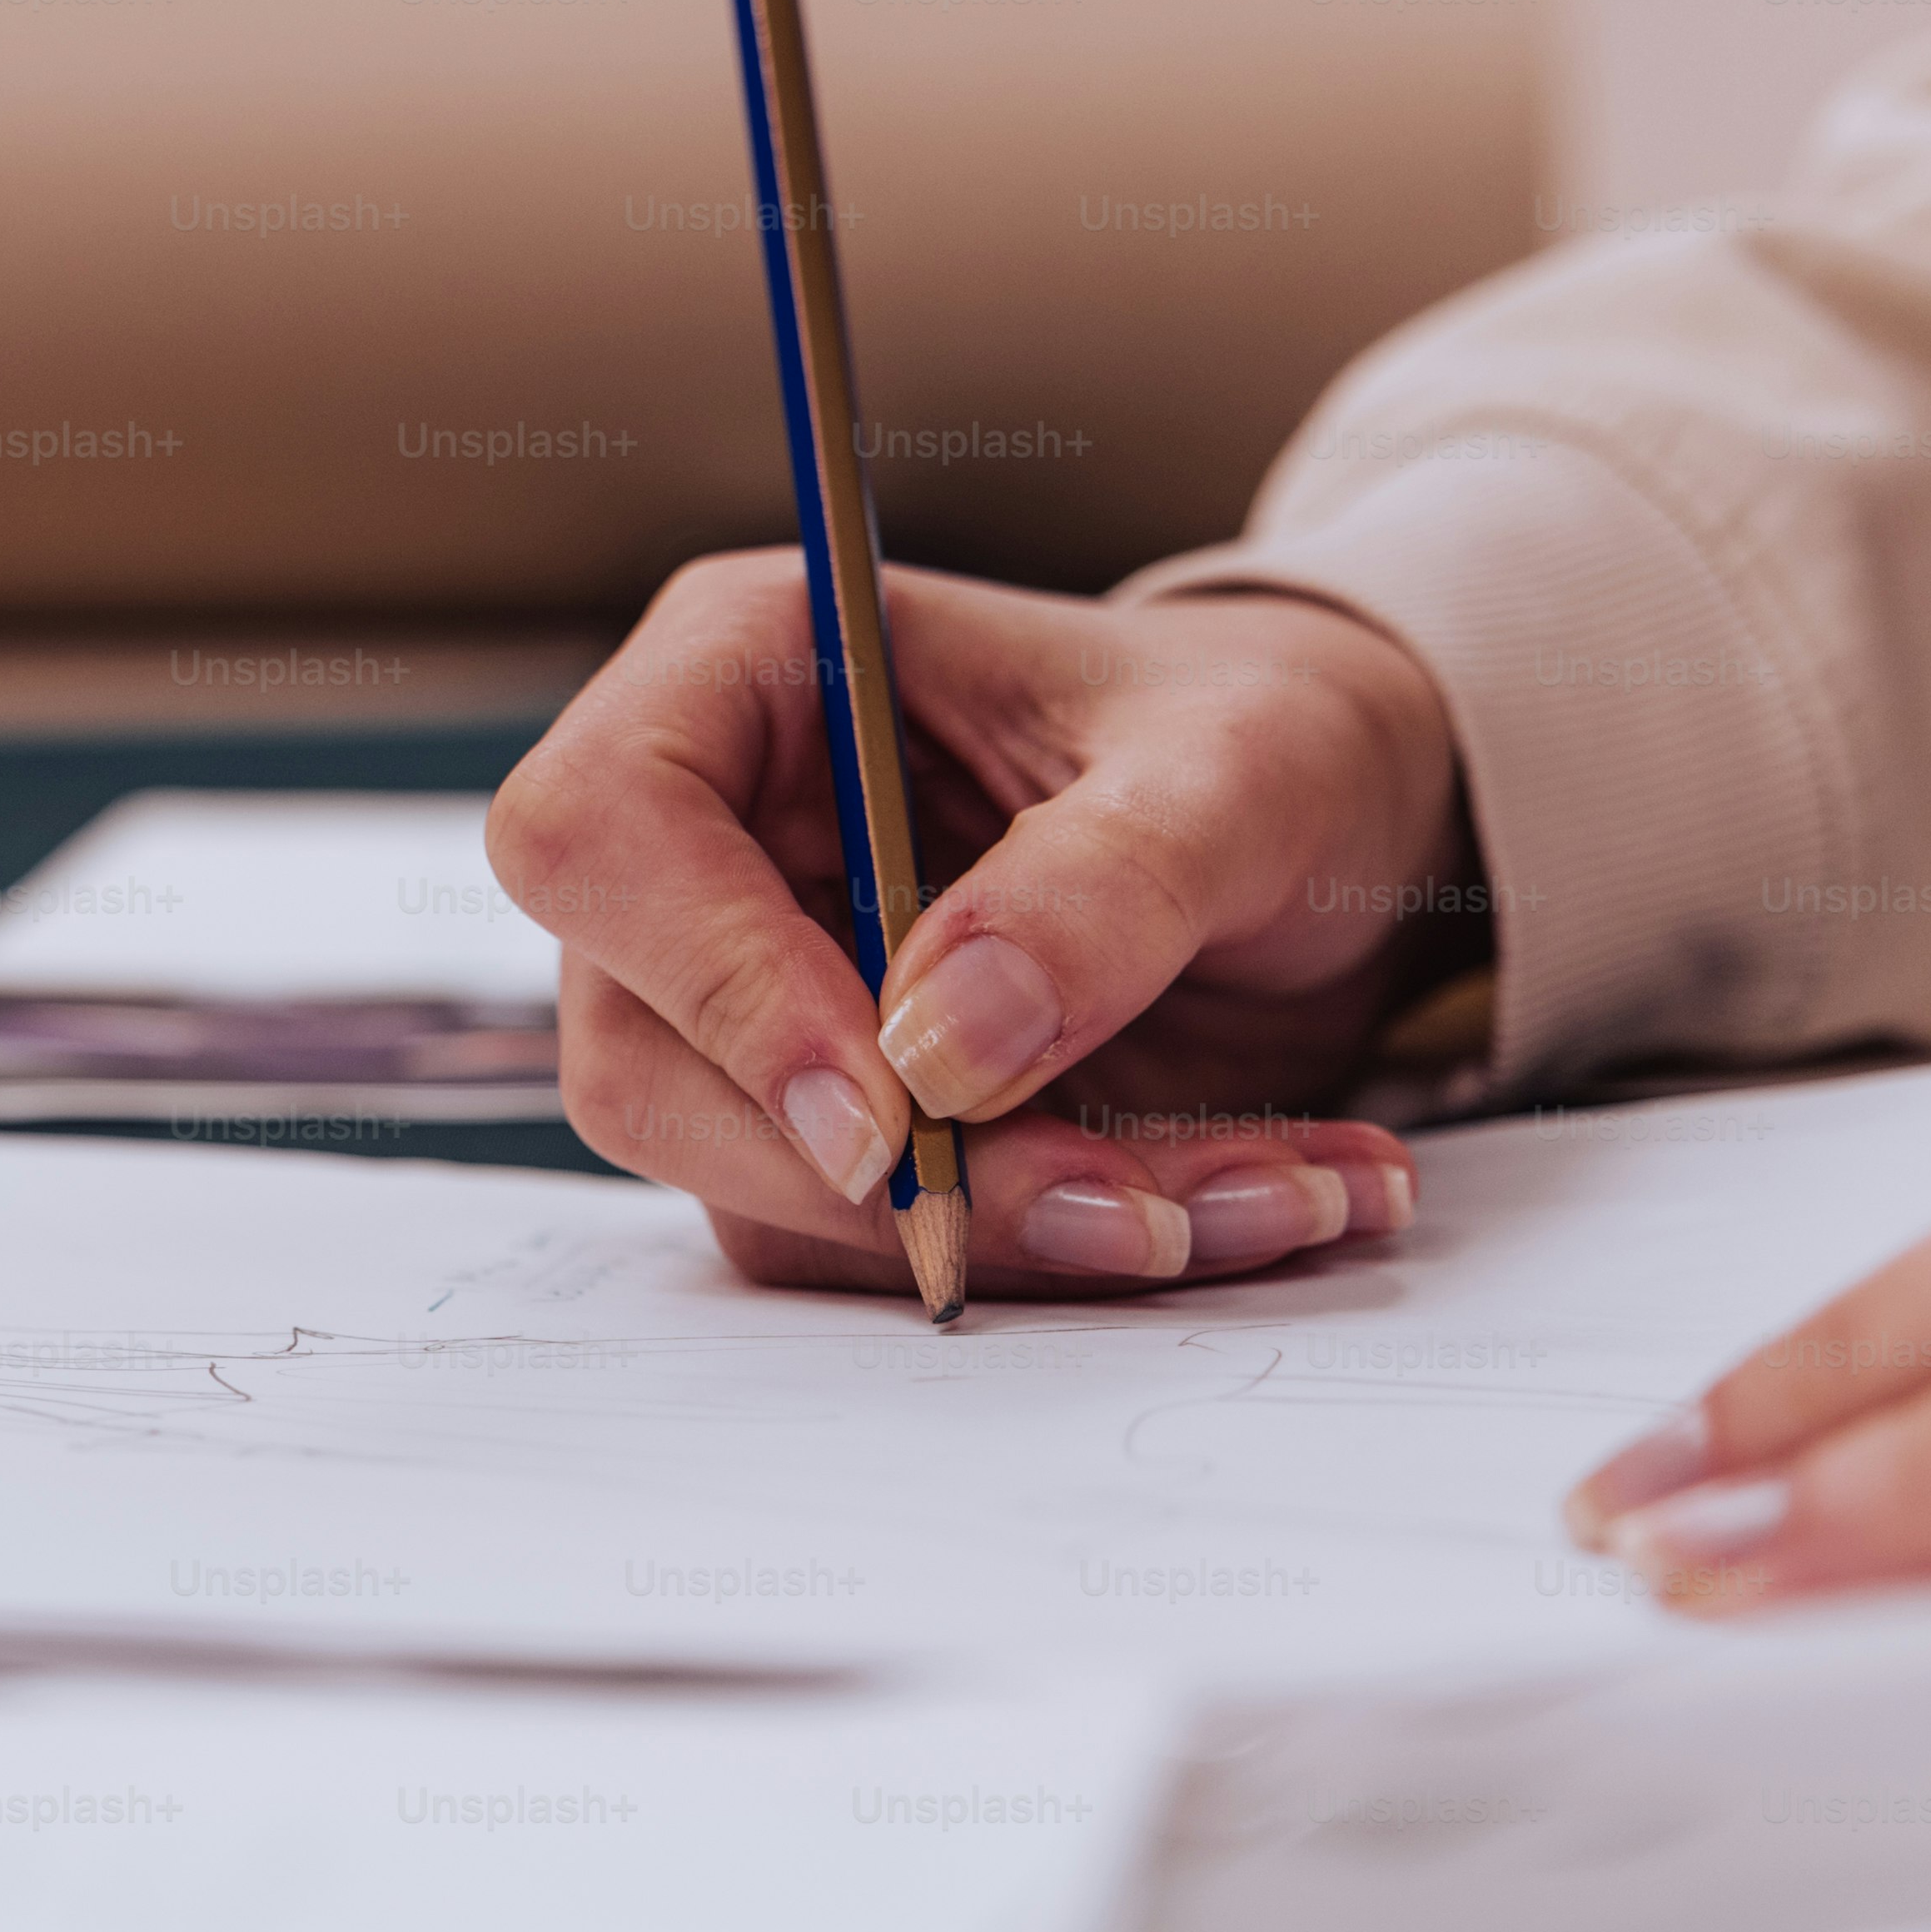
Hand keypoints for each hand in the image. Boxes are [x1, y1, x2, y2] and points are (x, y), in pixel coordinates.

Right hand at [485, 552, 1477, 1303]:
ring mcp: (746, 1003)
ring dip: (998, 1231)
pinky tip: (1224, 1203)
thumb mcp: (1238, 772)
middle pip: (643, 1058)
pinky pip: (868, 1248)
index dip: (715, 983)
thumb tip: (941, 1050)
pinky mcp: (824, 1126)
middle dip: (882, 1171)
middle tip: (1126, 1202)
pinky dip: (1045, 1257)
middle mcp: (706, 846)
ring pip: (755, 1188)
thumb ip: (1103, 886)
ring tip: (1238, 1196)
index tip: (895, 1110)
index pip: (601, 832)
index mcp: (746, 674)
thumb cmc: (1261, 731)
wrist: (1329, 822)